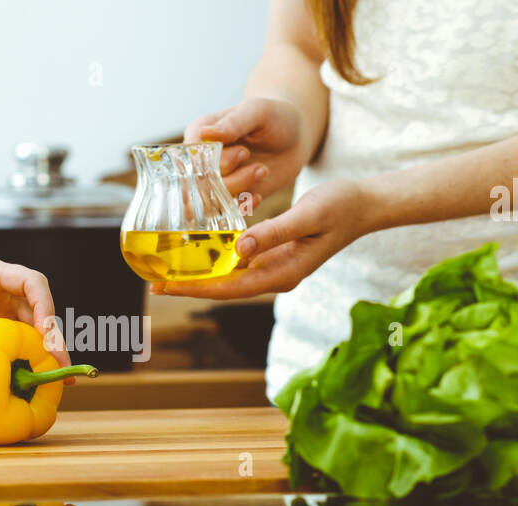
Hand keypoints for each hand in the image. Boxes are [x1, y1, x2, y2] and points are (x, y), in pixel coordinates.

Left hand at [0, 232, 70, 365]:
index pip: (31, 283)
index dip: (45, 308)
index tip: (46, 336)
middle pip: (38, 308)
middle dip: (52, 337)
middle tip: (61, 370)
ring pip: (29, 322)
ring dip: (42, 347)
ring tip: (52, 378)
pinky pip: (11, 332)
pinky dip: (21, 350)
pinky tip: (25, 373)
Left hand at [153, 178, 371, 299]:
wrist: (364, 204)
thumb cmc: (340, 206)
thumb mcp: (308, 215)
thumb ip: (274, 233)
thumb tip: (240, 250)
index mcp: (283, 272)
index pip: (232, 287)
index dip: (197, 288)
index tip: (168, 286)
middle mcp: (276, 275)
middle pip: (225, 286)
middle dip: (190, 286)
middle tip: (154, 282)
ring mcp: (275, 267)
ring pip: (230, 276)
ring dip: (200, 275)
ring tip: (167, 272)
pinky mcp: (274, 255)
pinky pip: (238, 263)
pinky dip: (215, 260)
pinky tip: (196, 254)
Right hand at [186, 96, 308, 203]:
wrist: (295, 137)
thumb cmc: (274, 116)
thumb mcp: (256, 112)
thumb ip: (232, 123)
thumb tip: (204, 134)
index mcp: (199, 133)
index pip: (192, 156)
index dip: (215, 160)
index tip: (243, 151)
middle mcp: (202, 159)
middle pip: (201, 179)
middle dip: (230, 175)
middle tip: (254, 161)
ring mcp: (216, 179)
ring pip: (213, 197)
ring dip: (239, 187)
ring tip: (262, 171)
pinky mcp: (232, 195)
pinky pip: (227, 210)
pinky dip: (243, 206)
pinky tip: (258, 195)